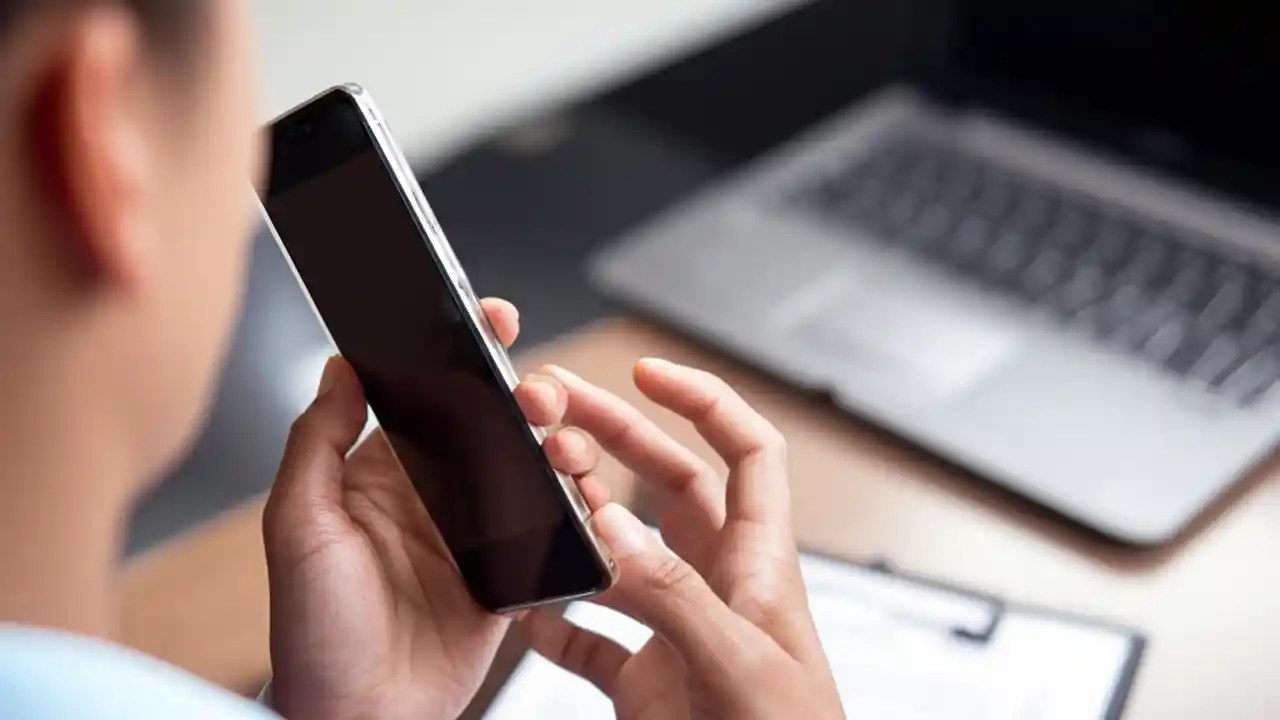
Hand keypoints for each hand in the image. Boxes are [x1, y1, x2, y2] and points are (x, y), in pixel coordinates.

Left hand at [263, 298, 594, 719]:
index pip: (428, 394)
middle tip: (538, 393)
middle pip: (492, 423)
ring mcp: (475, 534)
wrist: (361, 719)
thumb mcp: (298, 526)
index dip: (462, 352)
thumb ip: (316, 442)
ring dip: (557, 447)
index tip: (489, 319)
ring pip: (530, 469)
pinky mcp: (509, 575)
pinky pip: (551, 528)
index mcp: (381, 473)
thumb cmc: (314, 633)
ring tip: (563, 448)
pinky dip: (574, 506)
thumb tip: (340, 366)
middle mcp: (433, 495)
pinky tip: (582, 493)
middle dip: (525, 395)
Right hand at [513, 360, 844, 718]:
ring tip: (532, 483)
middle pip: (671, 484)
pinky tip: (521, 604)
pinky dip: (554, 616)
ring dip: (579, 515)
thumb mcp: (738, 669)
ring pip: (623, 551)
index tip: (647, 371)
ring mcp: (679, 633)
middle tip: (556, 406)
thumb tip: (611, 527)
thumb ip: (674, 596)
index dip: (706, 401)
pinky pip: (592, 636)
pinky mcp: (648, 683)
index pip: (748, 452)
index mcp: (759, 567)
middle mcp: (717, 588)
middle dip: (617, 436)